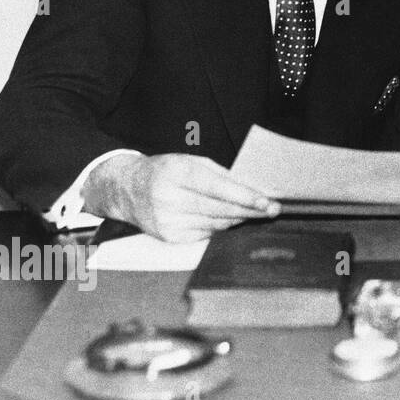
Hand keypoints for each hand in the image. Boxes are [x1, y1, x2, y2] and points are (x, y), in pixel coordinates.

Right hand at [83, 153, 279, 245]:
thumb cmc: (165, 172)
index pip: (217, 188)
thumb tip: (252, 189)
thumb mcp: (191, 162)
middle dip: (250, 211)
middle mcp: (169, 198)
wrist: (126, 190)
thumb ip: (221, 175)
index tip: (267, 202)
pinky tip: (233, 220)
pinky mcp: (170, 237)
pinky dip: (222, 227)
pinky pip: (206, 234)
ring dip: (240, 219)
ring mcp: (168, 221)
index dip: (245, 197)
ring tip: (258, 213)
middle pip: (219, 209)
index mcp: (177, 174)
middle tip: (273, 210)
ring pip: (216, 224)